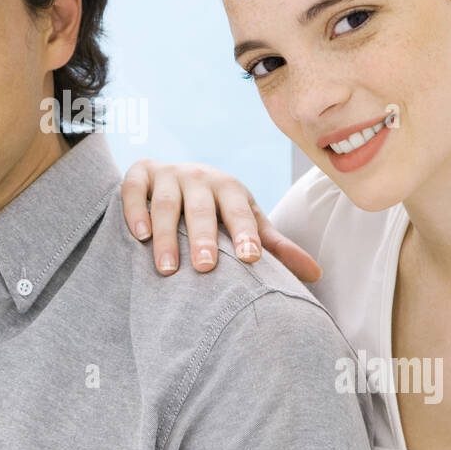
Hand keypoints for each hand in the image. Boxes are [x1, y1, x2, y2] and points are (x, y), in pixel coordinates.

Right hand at [120, 159, 322, 282]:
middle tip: (205, 267)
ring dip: (167, 234)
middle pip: (202, 207)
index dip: (245, 232)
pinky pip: (134, 189)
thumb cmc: (217, 210)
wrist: (175, 179)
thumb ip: (275, 247)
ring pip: (166, 203)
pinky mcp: (140, 175)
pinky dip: (136, 210)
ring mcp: (169, 175)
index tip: (252, 259)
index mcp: (230, 188)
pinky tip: (140, 236)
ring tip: (167, 268)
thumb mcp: (245, 222)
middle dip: (203, 237)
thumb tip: (316, 274)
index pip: (239, 210)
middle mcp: (200, 177)